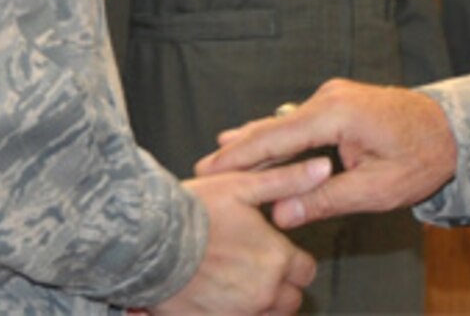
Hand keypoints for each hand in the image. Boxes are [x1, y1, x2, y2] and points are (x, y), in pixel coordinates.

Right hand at [149, 172, 317, 314]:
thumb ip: (289, 180)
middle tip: (255, 267)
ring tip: (237, 282)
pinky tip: (218, 297)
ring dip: (261, 304)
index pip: (305, 271)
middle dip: (280, 285)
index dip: (293, 260)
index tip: (276, 252)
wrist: (145, 240)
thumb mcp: (244, 185)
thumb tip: (324, 168)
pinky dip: (235, 313)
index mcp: (276, 259)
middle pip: (290, 300)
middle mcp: (263, 293)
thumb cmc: (191, 211)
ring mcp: (238, 314)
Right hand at [196, 79, 457, 231]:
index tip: (210, 171)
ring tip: (218, 157)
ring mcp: (334, 96)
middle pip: (274, 127)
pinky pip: (299, 121)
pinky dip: (277, 136)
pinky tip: (255, 141)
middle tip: (201, 169)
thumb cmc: (422, 158)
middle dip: (238, 149)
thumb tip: (281, 216)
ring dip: (255, 141)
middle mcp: (330, 97)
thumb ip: (326, 200)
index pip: (277, 137)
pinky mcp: (339, 102)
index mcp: (338, 114)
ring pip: (285, 122)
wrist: (454, 129)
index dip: (241, 156)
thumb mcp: (376, 189)